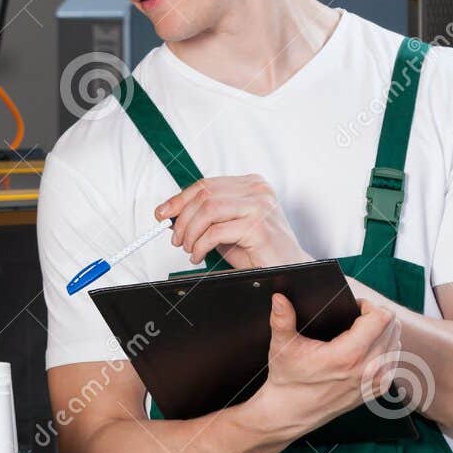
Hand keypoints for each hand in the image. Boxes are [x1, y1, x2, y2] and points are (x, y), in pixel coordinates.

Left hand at [156, 176, 309, 268]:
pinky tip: (199, 255)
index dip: (179, 199)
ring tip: (190, 248)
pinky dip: (200, 245)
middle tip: (177, 239)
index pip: (206, 185)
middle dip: (183, 219)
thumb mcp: (227, 227)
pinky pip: (216, 232)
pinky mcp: (258, 227)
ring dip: (191, 232)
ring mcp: (259, 207)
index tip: (163, 213)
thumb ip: (206, 216)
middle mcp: (257, 191)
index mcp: (250, 185)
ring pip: (208, 210)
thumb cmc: (259, 250)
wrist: (289, 268)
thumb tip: (172, 213)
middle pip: (204, 195)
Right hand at [249, 293, 402, 437]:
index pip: (381, 318)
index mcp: (347, 355)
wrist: (290, 412)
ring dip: (383, 332)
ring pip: (396, 342)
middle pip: (392, 327)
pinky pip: (394, 360)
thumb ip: (281, 319)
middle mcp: (367, 369)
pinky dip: (385, 350)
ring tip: (361, 332)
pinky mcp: (377, 390)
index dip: (369, 305)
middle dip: (376, 315)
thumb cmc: (287, 379)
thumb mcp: (282, 346)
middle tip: (356, 316)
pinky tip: (366, 349)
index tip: (354, 307)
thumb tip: (278, 297)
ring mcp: (375, 381)